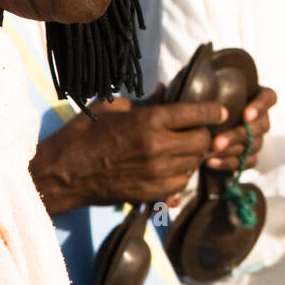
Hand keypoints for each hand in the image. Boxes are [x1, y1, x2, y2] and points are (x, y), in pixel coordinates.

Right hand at [29, 97, 230, 214]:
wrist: (64, 173)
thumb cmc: (85, 134)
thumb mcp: (113, 107)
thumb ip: (143, 101)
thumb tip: (165, 92)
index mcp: (149, 121)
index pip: (196, 114)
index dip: (213, 111)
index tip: (221, 112)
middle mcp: (158, 148)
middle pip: (202, 141)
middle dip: (205, 134)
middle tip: (197, 131)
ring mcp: (156, 173)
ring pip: (195, 163)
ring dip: (194, 155)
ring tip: (184, 148)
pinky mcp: (151, 192)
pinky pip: (181, 183)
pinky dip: (182, 174)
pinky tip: (172, 166)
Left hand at [202, 86, 276, 173]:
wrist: (202, 123)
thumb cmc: (207, 100)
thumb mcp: (210, 88)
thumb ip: (212, 83)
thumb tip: (204, 73)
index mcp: (257, 96)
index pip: (269, 98)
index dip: (260, 106)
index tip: (246, 115)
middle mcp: (262, 118)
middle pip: (260, 126)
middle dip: (237, 135)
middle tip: (217, 142)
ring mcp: (258, 137)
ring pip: (252, 146)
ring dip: (230, 151)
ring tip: (208, 153)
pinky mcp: (251, 155)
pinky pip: (247, 162)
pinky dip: (229, 163)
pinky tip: (211, 163)